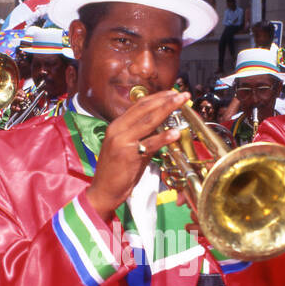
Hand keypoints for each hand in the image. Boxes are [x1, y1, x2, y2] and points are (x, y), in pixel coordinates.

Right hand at [84, 90, 185, 220]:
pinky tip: (175, 133)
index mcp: (117, 126)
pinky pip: (149, 143)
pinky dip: (163, 137)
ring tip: (181, 102)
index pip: (139, 106)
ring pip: (148, 121)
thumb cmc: (116, 173)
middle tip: (181, 94)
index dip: (157, 97)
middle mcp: (117, 129)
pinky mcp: (128, 155)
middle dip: (165, 99)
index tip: (172, 94)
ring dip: (167, 109)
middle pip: (145, 108)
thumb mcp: (128, 149)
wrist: (103, 191)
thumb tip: (163, 130)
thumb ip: (143, 137)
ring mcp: (122, 141)